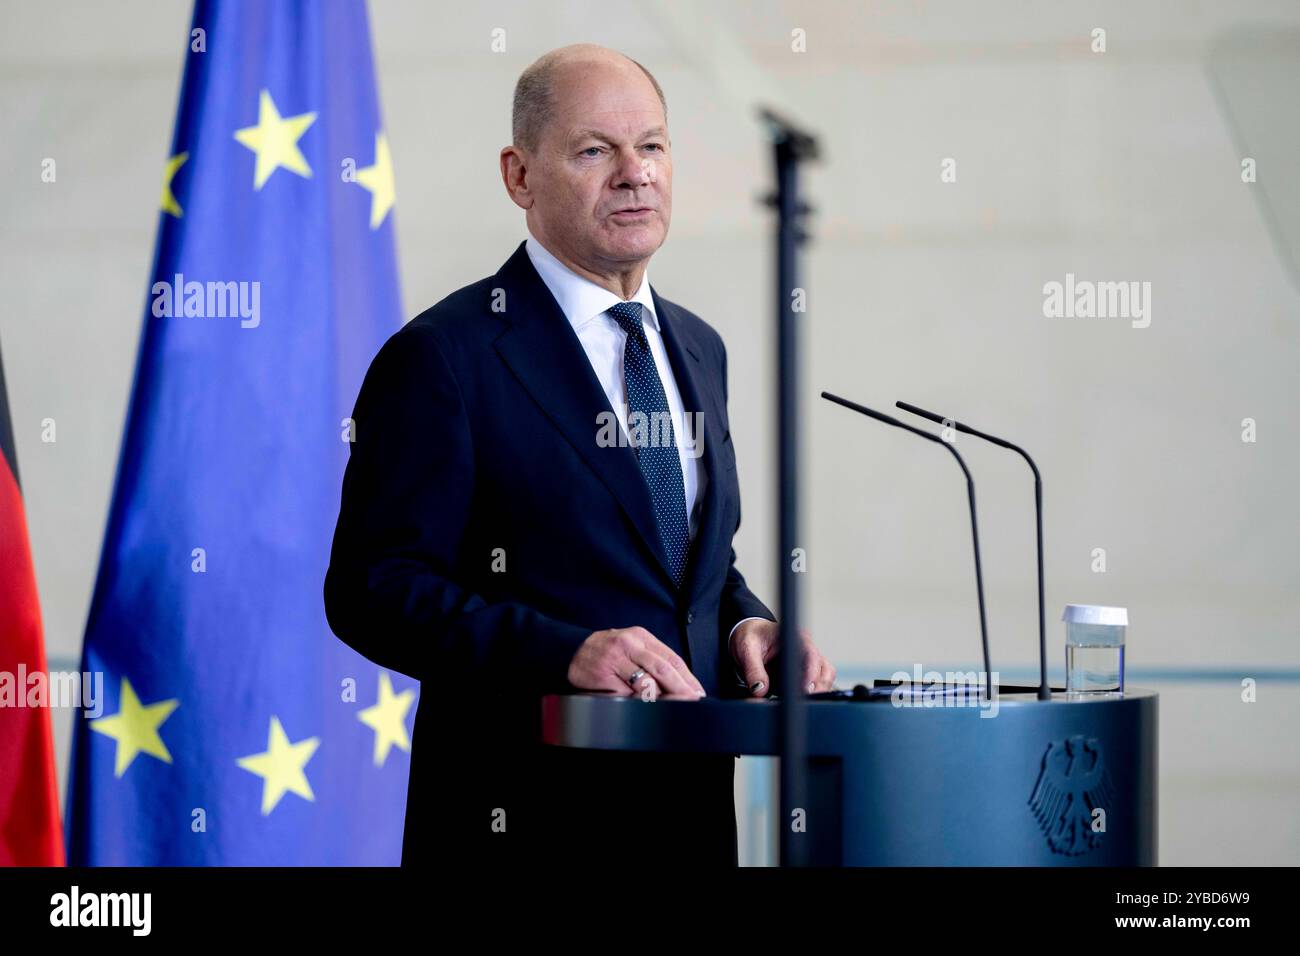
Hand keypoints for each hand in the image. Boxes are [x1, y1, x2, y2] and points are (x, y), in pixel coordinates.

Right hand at [567, 626, 706, 699]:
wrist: (571, 650)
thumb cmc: (608, 651)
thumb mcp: (632, 647)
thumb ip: (653, 660)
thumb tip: (680, 684)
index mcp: (640, 636)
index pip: (671, 658)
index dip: (687, 677)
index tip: (698, 692)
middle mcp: (628, 644)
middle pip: (662, 669)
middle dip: (680, 689)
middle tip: (691, 702)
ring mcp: (613, 659)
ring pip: (645, 683)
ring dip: (657, 697)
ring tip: (666, 705)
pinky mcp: (601, 675)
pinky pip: (624, 694)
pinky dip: (634, 701)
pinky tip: (639, 705)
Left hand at [730, 620, 834, 696]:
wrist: (750, 635)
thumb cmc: (751, 636)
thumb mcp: (747, 649)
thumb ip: (753, 670)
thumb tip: (760, 690)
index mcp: (795, 637)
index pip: (811, 655)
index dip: (811, 673)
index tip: (805, 690)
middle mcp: (806, 648)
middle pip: (824, 669)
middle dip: (817, 687)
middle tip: (803, 701)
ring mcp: (808, 661)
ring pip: (825, 677)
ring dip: (818, 691)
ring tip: (802, 703)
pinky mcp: (805, 672)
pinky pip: (817, 684)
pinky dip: (813, 694)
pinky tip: (800, 701)